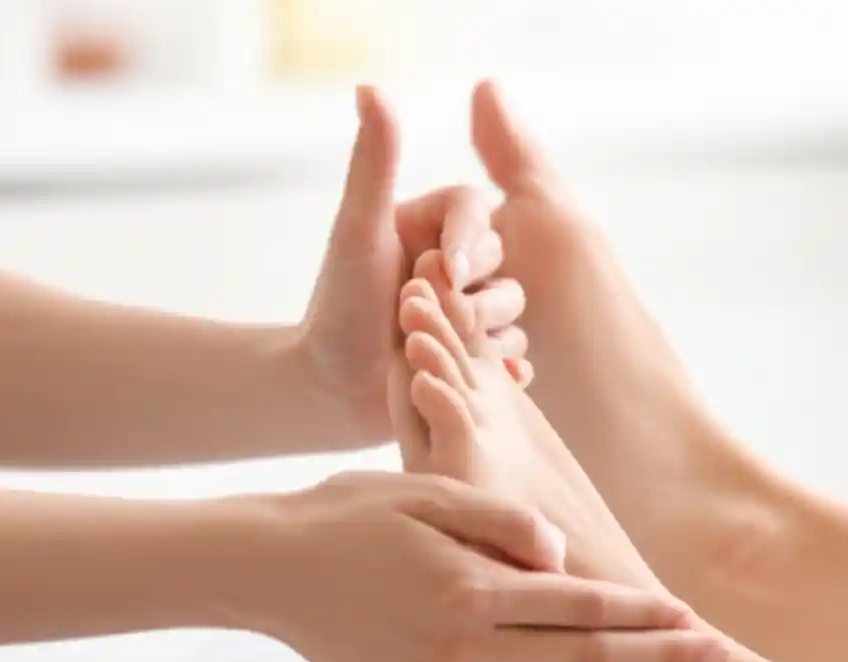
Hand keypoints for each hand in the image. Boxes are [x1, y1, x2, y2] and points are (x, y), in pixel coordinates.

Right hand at [249, 471, 717, 661]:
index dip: (644, 615)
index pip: (582, 607)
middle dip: (654, 661)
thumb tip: (567, 554)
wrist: (264, 570)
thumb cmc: (349, 516)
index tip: (692, 616)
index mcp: (470, 591)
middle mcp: (461, 651)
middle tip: (713, 659)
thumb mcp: (428, 494)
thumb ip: (505, 521)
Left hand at [296, 86, 525, 443]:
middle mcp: (460, 261)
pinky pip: (517, 350)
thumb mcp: (358, 231)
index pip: (476, 209)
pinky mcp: (484, 351)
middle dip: (478, 293)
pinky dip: (506, 363)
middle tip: (443, 319)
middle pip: (504, 260)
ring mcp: (476, 307)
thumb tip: (370, 86)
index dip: (468, 239)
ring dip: (489, 331)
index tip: (447, 271)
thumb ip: (373, 162)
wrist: (330, 389)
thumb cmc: (337, 307)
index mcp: (434, 222)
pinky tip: (491, 377)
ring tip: (450, 351)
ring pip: (516, 307)